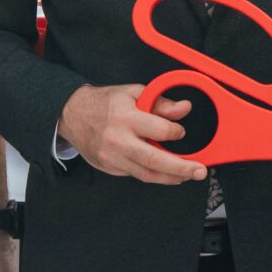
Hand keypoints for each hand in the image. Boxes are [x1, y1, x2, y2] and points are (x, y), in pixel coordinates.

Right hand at [59, 84, 207, 183]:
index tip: (181, 132)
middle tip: (199, 171)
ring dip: (170, 177)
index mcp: (126, 117)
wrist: (73, 115)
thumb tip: (184, 108)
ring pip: (146, 174)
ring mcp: (112, 157)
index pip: (160, 131)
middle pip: (155, 160)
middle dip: (181, 169)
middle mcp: (118, 140)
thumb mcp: (133, 93)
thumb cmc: (105, 103)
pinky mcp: (109, 167)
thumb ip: (161, 103)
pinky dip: (152, 175)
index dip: (176, 133)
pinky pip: (135, 174)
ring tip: (186, 176)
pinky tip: (163, 172)